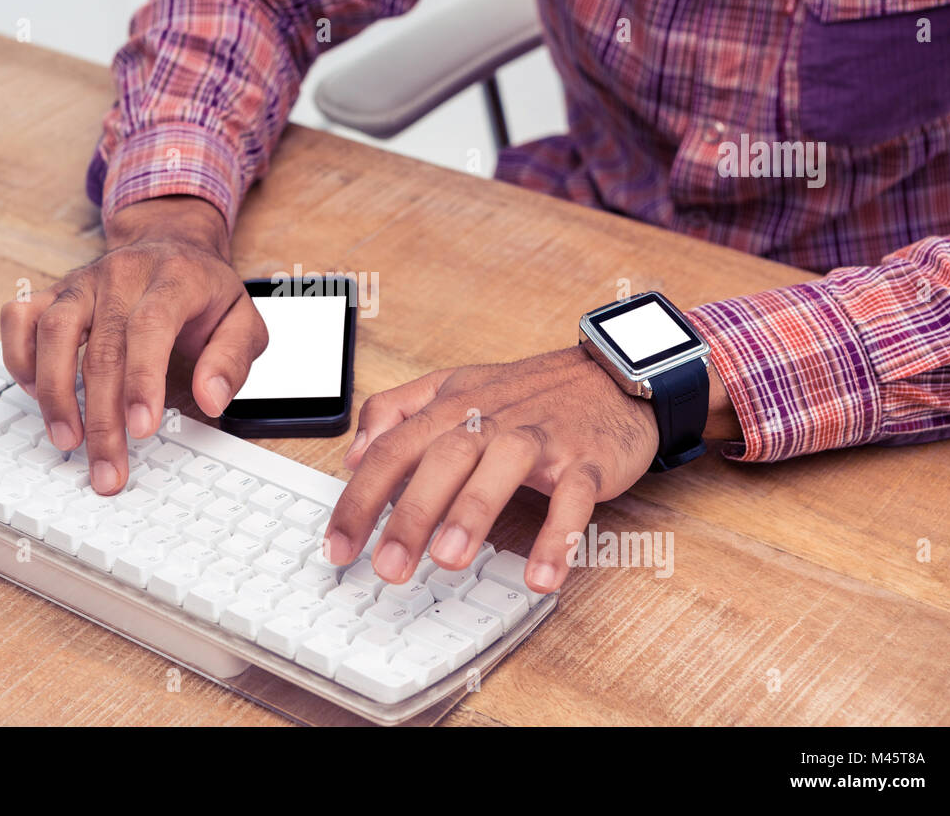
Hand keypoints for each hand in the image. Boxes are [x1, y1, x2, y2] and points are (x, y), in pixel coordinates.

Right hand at [0, 195, 267, 494]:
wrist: (172, 243)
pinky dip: (20, 358)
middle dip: (102, 417)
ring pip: (54, 331)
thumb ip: (231, 360)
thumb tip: (211, 399)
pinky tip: (37, 393)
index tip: (141, 428)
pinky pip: (19, 318)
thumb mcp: (243, 320)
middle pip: (103, 347)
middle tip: (108, 467)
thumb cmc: (204, 291)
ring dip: (55, 393)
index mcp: (174, 278)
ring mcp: (83, 281)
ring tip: (67, 439)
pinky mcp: (55, 291)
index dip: (142, 380)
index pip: (150, 326)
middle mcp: (122, 274)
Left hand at [323, 346, 660, 594]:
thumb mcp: (453, 387)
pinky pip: (573, 497)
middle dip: (411, 514)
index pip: (393, 449)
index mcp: (452, 407)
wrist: (611, 374)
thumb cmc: (526, 392)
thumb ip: (396, 411)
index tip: (338, 547)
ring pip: (502, 467)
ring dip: (474, 511)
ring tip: (449, 561)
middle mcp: (491, 419)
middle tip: (388, 567)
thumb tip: (354, 452)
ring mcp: (540, 437)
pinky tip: (542, 576)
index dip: (360, 498)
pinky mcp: (586, 458)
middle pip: (442, 459)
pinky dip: (559, 535)